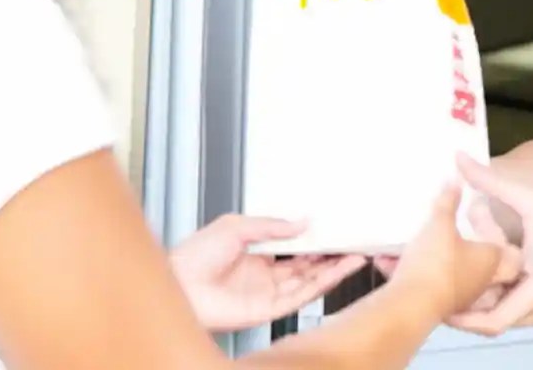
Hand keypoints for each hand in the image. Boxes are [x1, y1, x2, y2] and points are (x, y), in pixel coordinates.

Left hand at [169, 215, 366, 332]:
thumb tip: (302, 222)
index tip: (335, 231)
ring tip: (355, 256)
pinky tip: (335, 273)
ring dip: (333, 270)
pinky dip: (321, 285)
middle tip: (354, 244)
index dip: (317, 241)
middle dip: (331, 256)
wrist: (177, 283)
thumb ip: (272, 225)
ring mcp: (268, 293)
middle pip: (308, 266)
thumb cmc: (193, 256)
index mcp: (256, 254)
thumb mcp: (236, 226)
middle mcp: (265, 276)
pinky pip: (301, 297)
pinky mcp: (268, 310)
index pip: (295, 249)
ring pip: (309, 281)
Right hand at [374, 182, 522, 318]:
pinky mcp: (432, 306)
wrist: (409, 307)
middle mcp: (480, 281)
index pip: (504, 242)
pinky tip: (385, 258)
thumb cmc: (436, 262)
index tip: (472, 207)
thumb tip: (454, 180)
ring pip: (445, 270)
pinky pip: (424, 282)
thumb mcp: (440, 224)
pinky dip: (408, 269)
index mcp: (492, 260)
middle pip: (475, 257)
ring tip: (408, 238)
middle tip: (442, 224)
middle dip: (458, 241)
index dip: (490, 224)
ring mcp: (458, 296)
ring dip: (428, 254)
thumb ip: (448, 201)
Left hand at [445, 153, 532, 335]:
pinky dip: (505, 303)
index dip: (464, 318)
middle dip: (471, 307)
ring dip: (488, 305)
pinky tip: (493, 284)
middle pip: (495, 321)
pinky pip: (523, 315)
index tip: (442, 300)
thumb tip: (459, 159)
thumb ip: (492, 181)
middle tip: (447, 287)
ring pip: (509, 320)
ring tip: (466, 284)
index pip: (494, 320)